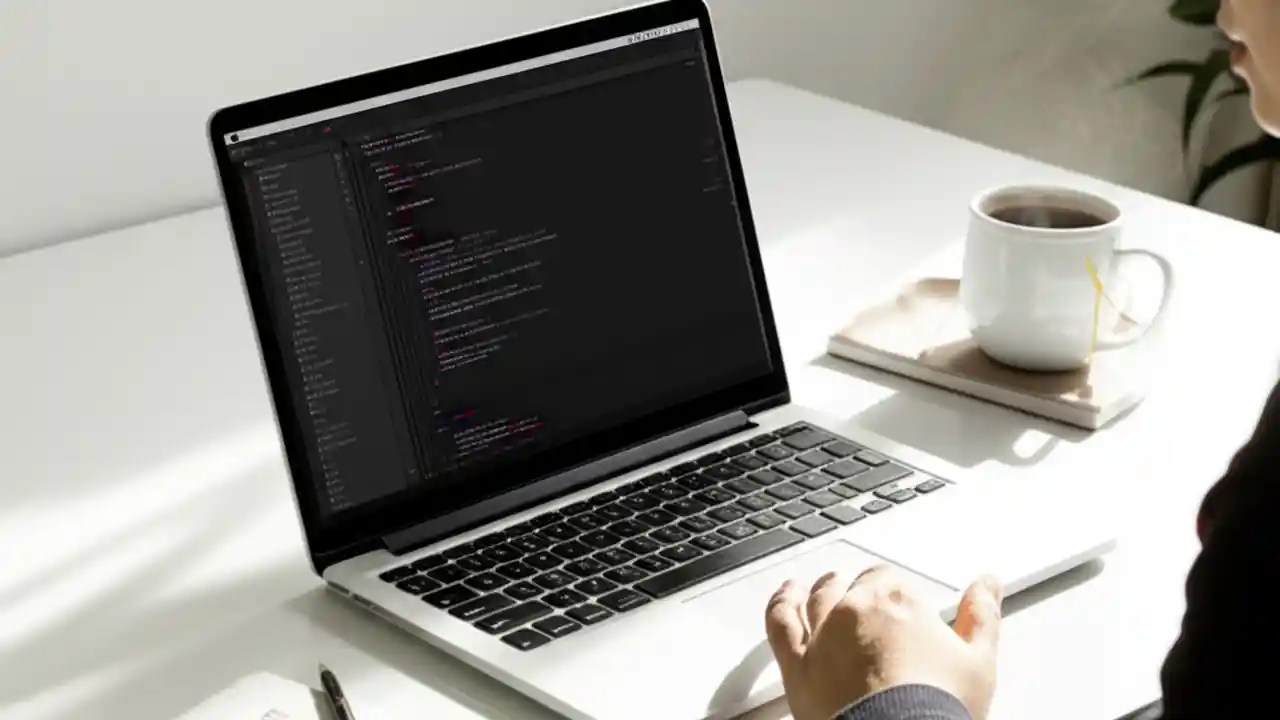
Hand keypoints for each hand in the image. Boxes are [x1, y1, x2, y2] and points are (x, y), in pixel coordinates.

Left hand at [764, 565, 1003, 719]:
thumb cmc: (937, 708)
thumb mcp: (979, 661)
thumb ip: (982, 615)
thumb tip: (987, 584)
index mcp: (898, 601)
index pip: (891, 580)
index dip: (894, 592)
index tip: (899, 604)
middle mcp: (855, 609)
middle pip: (854, 587)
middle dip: (860, 590)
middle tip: (866, 599)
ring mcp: (822, 635)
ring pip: (817, 597)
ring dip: (822, 588)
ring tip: (824, 585)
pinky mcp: (797, 664)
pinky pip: (780, 620)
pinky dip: (780, 601)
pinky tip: (784, 594)